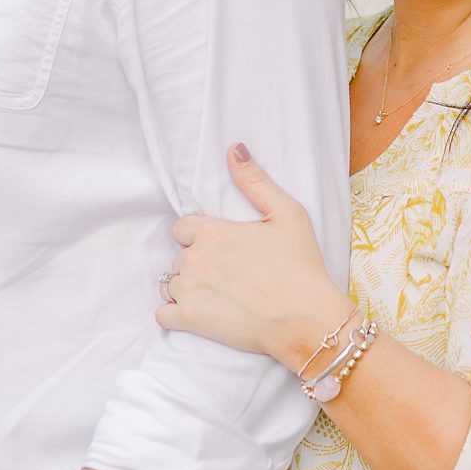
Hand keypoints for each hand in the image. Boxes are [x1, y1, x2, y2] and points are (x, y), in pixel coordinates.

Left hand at [160, 146, 351, 367]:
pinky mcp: (190, 320)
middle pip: (179, 257)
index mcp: (212, 231)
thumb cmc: (301, 266)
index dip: (200, 237)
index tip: (223, 249)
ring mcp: (189, 290)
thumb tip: (233, 148)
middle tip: (228, 275)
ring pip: (170, 285)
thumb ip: (255, 180)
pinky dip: (176, 315)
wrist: (307, 319)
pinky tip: (201, 314)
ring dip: (187, 289)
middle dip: (197, 264)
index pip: (182, 228)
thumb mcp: (287, 214)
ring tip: (218, 296)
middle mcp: (194, 258)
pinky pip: (163, 314)